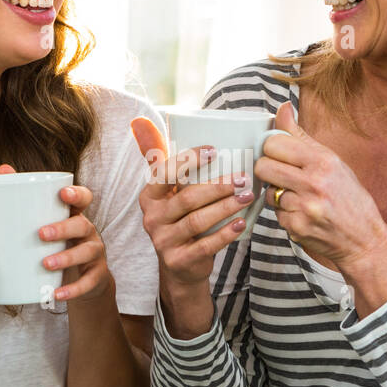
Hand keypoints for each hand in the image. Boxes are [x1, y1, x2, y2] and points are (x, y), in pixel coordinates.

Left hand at [36, 175, 113, 303]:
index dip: (77, 194)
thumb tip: (3, 169)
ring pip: (86, 252)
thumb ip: (24, 196)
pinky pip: (87, 282)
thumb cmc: (56, 244)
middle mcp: (88, 232)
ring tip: (46, 263)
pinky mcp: (96, 276)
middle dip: (63, 227)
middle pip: (82, 224)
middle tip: (41, 234)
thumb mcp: (44, 222)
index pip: (84, 198)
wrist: (83, 279)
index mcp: (74, 215)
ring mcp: (94, 254)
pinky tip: (57, 294)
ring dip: (67, 257)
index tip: (63, 193)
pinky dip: (72, 289)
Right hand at [130, 115, 257, 287]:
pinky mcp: (178, 261)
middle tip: (243, 178)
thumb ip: (157, 155)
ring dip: (225, 207)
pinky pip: (204, 246)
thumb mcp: (167, 189)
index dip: (188, 160)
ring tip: (247, 197)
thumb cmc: (179, 218)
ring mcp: (163, 241)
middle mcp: (151, 218)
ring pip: (197, 221)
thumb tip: (139, 120)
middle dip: (217, 186)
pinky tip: (241, 224)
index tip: (215, 150)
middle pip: (186, 198)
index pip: (165, 173)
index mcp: (149, 196)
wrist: (180, 266)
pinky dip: (225, 234)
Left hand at [255, 101, 386, 271]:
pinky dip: (285, 214)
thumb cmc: (349, 197)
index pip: (274, 143)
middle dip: (268, 170)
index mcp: (323, 161)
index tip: (280, 155)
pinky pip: (275, 214)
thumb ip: (301, 136)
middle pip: (263, 166)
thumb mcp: (332, 161)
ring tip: (299, 197)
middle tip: (282, 176)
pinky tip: (303, 214)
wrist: (364, 239)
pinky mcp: (297, 228)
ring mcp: (304, 207)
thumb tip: (282, 108)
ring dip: (278, 195)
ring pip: (268, 192)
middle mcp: (314, 182)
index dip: (272, 149)